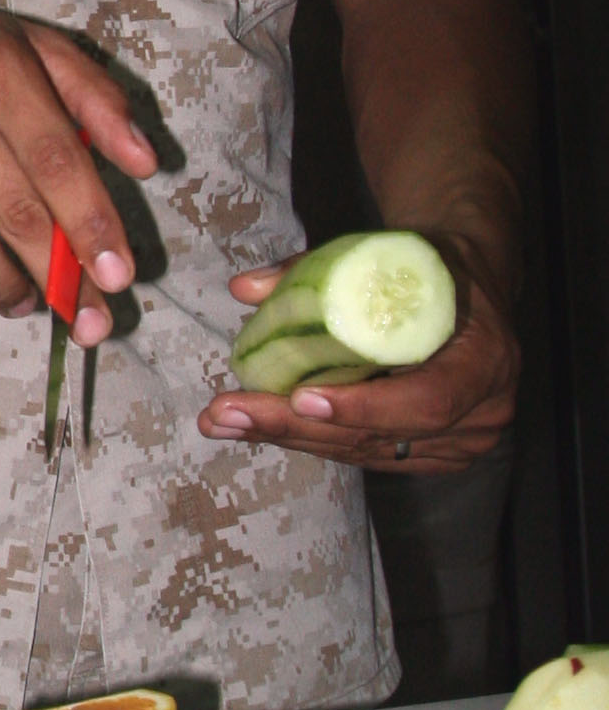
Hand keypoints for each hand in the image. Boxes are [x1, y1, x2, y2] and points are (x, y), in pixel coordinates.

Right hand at [0, 0, 155, 341]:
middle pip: (15, 212)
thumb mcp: (36, 47)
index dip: (91, 224)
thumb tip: (146, 162)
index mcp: (0, 68)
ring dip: (4, 286)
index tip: (116, 275)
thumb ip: (98, 99)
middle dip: (58, 275)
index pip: (57, 160)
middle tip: (87, 317)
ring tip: (27, 300)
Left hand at [197, 242, 519, 473]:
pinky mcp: (433, 454)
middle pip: (381, 435)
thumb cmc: (423, 267)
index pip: (427, 399)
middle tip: (227, 412)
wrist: (463, 286)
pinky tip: (257, 427)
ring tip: (223, 421)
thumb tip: (245, 287)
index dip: (363, 406)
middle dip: (296, 426)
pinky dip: (309, 439)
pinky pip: (364, 453)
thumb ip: (318, 271)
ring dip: (288, 437)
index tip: (301, 398)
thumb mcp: (384, 255)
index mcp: (486, 357)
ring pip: (363, 450)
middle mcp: (483, 411)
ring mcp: (461, 441)